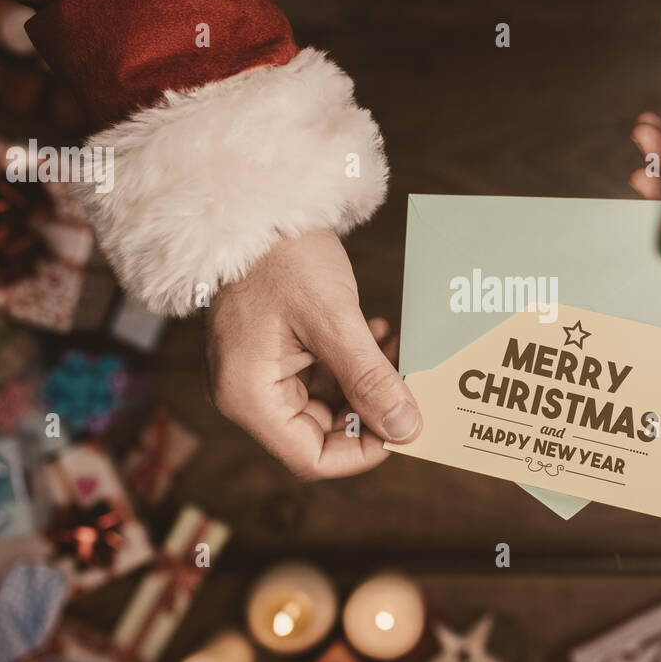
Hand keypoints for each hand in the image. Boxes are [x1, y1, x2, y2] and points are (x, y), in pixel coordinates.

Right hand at [205, 229, 420, 480]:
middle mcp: (248, 394)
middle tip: (412, 381)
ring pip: (326, 403)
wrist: (253, 202)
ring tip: (398, 349)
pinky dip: (352, 361)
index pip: (311, 459)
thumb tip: (406, 429)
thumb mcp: (334, 319)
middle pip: (320, 434)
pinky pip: (318, 375)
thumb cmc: (281, 255)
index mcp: (250, 397)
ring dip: (367, 382)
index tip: (407, 425)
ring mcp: (259, 372)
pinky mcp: (272, 350)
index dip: (364, 451)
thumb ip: (369, 378)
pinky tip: (378, 332)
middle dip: (372, 410)